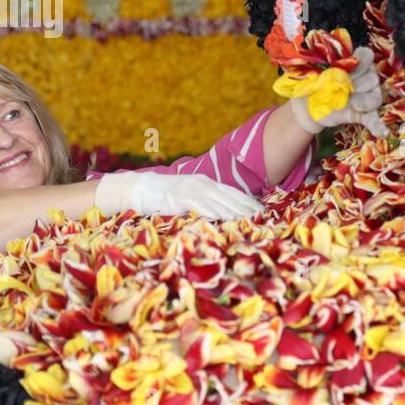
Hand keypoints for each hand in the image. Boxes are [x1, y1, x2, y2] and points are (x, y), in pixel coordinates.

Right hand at [94, 171, 263, 219]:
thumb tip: (226, 213)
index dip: (249, 202)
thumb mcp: (192, 196)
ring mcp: (192, 189)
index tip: (263, 212)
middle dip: (247, 208)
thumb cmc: (168, 196)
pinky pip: (200, 205)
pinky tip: (223, 218)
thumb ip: (209, 202)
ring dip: (235, 212)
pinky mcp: (180, 197)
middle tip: (263, 219)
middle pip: (230, 197)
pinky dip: (212, 211)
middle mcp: (203, 183)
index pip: (234, 193)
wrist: (141, 189)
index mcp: (208, 183)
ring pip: (219, 201)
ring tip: (249, 221)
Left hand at [290, 46, 386, 137]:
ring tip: (350, 104)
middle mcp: (367, 77)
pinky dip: (378, 126)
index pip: (367, 56)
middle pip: (372, 78)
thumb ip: (328, 66)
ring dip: (363, 102)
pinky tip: (382, 132)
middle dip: (356, 84)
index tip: (345, 68)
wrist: (310, 104)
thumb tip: (332, 67)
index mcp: (357, 62)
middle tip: (340, 89)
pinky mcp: (364, 115)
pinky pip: (375, 119)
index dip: (359, 62)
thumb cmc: (316, 82)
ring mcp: (369, 96)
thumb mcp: (319, 70)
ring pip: (375, 98)